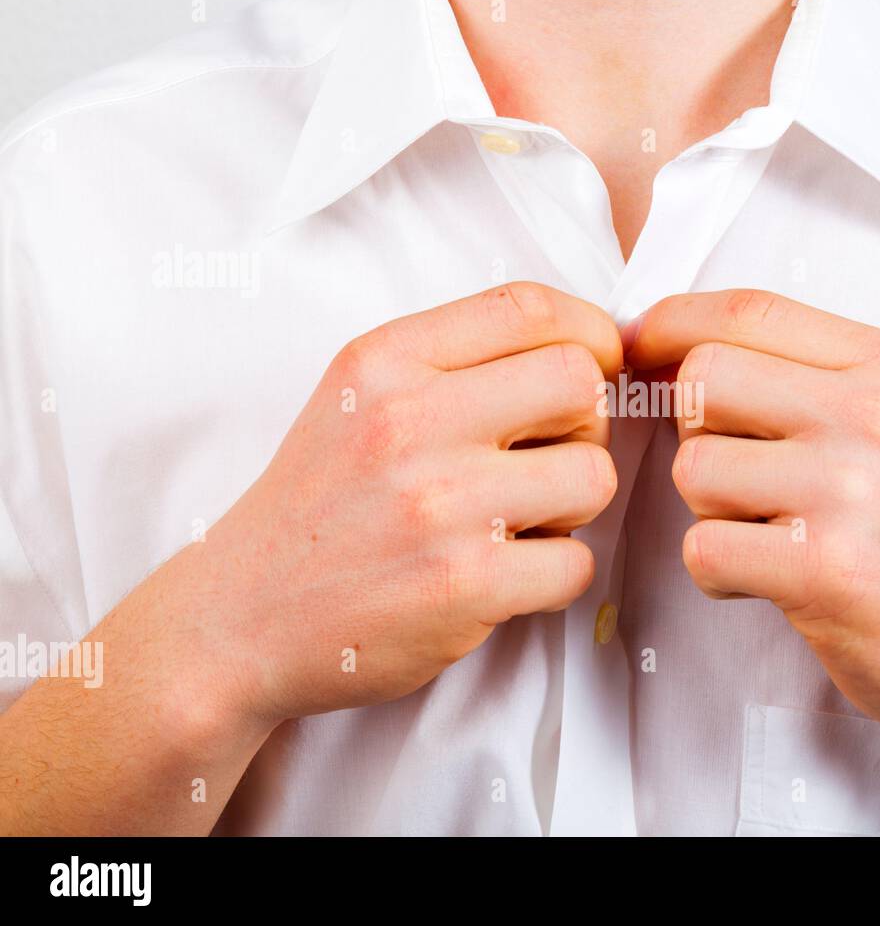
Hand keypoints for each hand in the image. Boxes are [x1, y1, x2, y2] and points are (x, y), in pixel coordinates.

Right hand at [191, 282, 621, 727]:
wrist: (238, 619)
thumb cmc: (319, 506)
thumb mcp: (359, 397)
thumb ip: (455, 362)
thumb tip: (585, 349)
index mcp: (386, 360)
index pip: (530, 307)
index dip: (589, 334)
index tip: (592, 367)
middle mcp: (410, 422)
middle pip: (579, 382)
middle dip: (585, 422)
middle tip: (546, 457)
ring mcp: (440, 506)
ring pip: (593, 475)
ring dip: (574, 506)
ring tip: (519, 520)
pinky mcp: (465, 585)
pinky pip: (577, 563)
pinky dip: (554, 575)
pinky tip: (504, 576)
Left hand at [625, 289, 879, 750]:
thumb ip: (811, 378)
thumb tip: (674, 347)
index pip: (750, 310)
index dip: (672, 323)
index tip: (639, 347)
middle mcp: (876, 415)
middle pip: (703, 378)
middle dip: (697, 429)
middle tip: (743, 475)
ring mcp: (852, 490)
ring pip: (694, 467)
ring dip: (711, 510)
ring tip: (772, 534)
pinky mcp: (825, 569)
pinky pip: (703, 549)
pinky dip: (719, 573)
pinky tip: (770, 580)